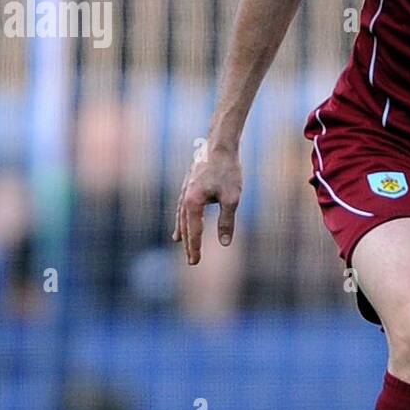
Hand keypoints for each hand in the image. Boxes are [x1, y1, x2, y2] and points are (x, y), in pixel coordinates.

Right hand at [172, 146, 241, 264]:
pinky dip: (182, 215)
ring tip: (177, 241)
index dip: (195, 248)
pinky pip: (183, 205)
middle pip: (185, 226)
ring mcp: (185, 190)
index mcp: (193, 203)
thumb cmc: (228, 171)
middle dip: (188, 243)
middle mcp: (185, 198)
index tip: (195, 262)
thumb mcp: (232, 198)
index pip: (194, 231)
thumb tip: (224, 243)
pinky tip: (184, 216)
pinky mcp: (189, 184)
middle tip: (191, 260)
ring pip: (181, 215)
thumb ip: (227, 222)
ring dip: (182, 229)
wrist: (220, 146)